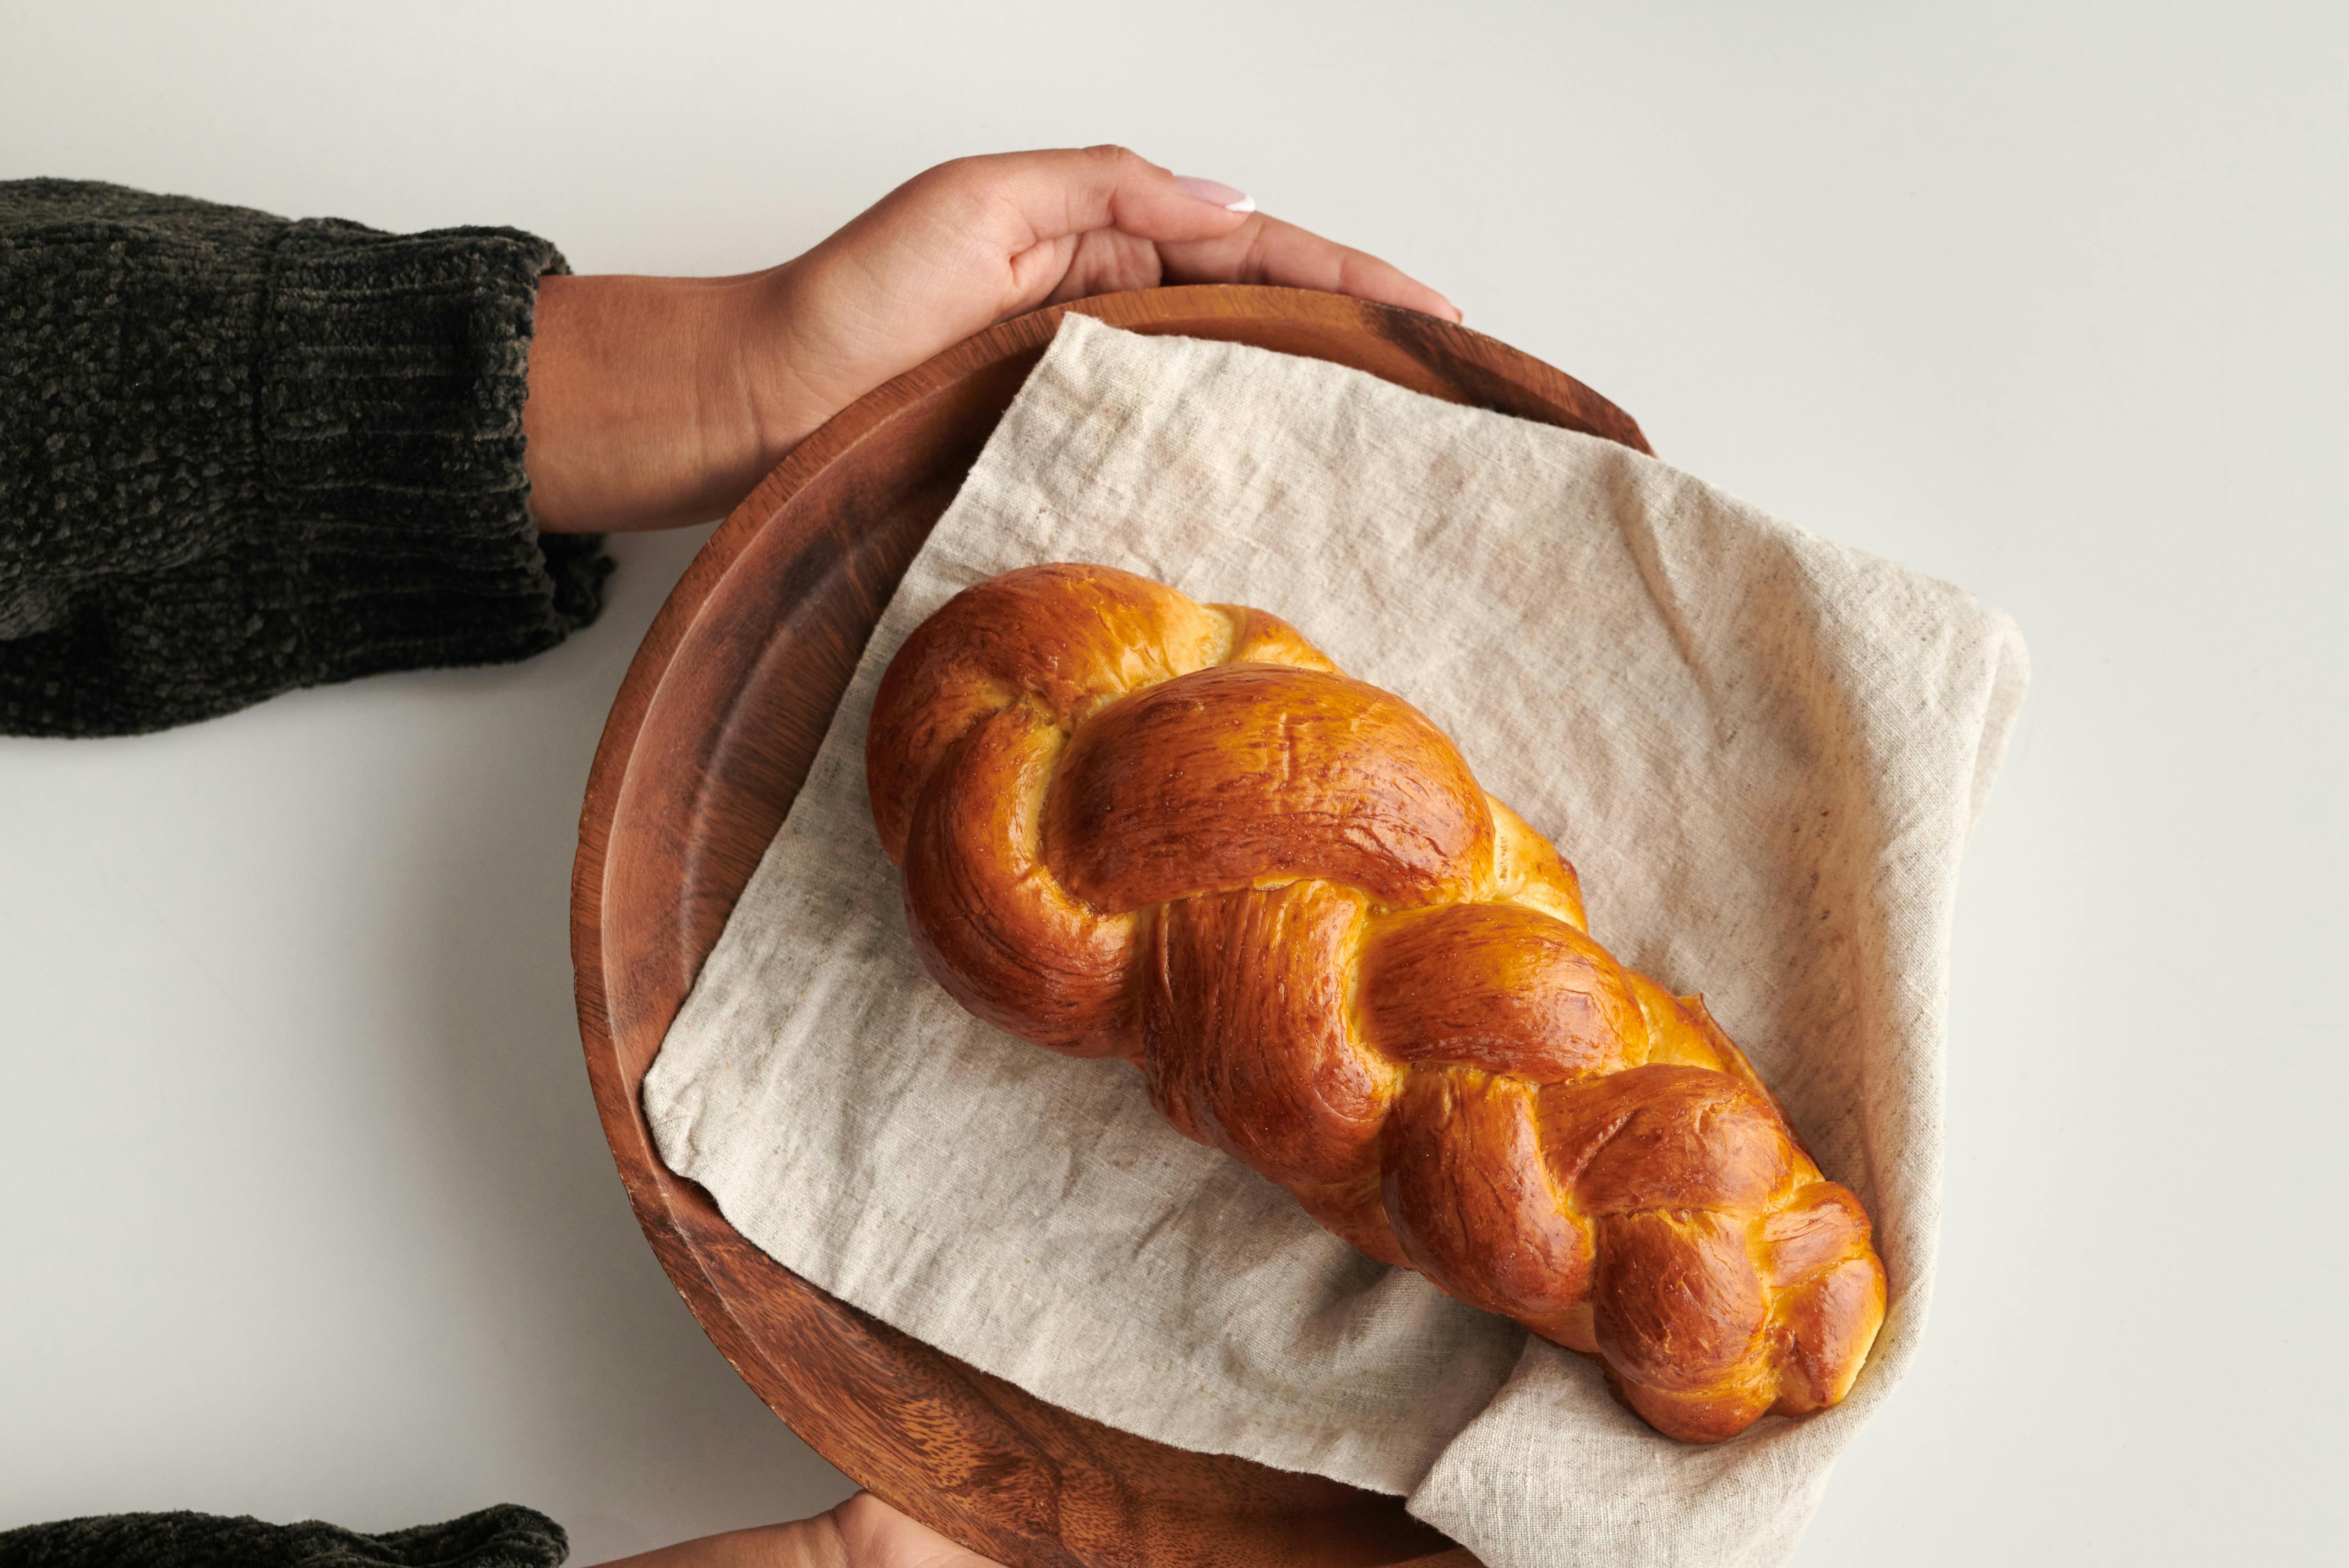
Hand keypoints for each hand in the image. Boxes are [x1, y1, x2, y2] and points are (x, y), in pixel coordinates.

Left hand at [523, 145, 1459, 532]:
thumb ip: (1106, 189)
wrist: (761, 406)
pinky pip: (1187, 434)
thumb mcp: (975, 201)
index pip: (1260, 247)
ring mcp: (1102, 379)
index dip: (1354, 275)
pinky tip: (1308, 473)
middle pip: (1273, 307)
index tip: (1437, 315)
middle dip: (1369, 330)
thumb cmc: (848, 303)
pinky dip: (1257, 443)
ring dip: (1332, 393)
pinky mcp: (1076, 444)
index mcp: (1103, 236)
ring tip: (1420, 426)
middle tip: (1462, 373)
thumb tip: (1233, 205)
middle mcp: (1115, 305)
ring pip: (1246, 374)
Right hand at [546, 1492, 1532, 1567]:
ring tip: (1463, 1396)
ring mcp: (1188, 1517)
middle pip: (1366, 1553)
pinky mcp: (1144, 1452)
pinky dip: (1290, 1400)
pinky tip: (1344, 1360)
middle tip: (1528, 1456)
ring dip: (1382, 1450)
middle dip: (1443, 1519)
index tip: (1554, 1554)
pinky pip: (1237, 1422)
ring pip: (1315, 1481)